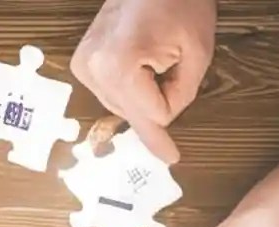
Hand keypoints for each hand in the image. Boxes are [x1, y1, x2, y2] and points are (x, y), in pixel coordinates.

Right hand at [71, 0, 216, 163]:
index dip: (169, 129)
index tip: (172, 158)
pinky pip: (109, 93)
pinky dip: (127, 89)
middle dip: (156, 103)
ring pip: (121, 107)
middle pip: (134, 114)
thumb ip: (181, 95)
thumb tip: (162, 120)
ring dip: (141, 96)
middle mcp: (93, 69)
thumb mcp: (197, 51)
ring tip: (153, 58)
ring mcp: (83, 65)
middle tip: (169, 64)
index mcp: (119, 66)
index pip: (151, 116)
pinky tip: (137, 64)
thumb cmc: (179, 2)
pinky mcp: (81, 63)